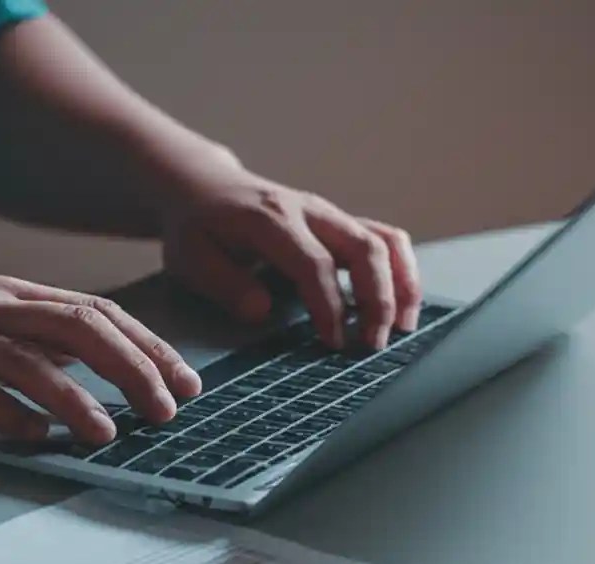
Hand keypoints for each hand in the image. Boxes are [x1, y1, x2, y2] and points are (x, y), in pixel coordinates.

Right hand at [0, 270, 200, 442]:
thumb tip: (82, 363)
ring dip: (79, 397)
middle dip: (134, 366)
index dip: (146, 344)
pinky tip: (38, 438)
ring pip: (30, 359)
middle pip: (78, 327)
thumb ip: (21, 332)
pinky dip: (9, 415)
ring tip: (113, 431)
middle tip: (170, 407)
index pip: (94, 311)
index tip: (183, 377)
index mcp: (2, 292)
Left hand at [160, 168, 421, 349]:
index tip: (334, 343)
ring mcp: (329, 214)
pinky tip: (404, 306)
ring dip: (401, 284)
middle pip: (363, 247)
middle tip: (372, 346)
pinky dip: (402, 271)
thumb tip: (262, 311)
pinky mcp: (339, 222)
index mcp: (269, 219)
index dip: (329, 305)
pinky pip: (385, 238)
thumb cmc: (196, 229)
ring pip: (383, 240)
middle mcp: (308, 211)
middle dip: (376, 299)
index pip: (313, 263)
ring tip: (403, 328)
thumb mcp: (189, 257)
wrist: (203, 187)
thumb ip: (224, 284)